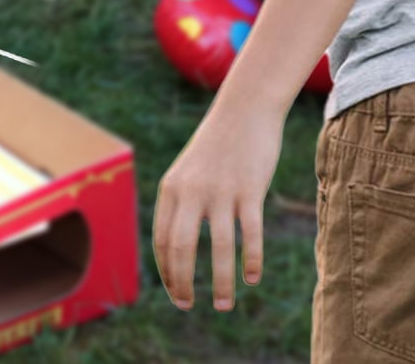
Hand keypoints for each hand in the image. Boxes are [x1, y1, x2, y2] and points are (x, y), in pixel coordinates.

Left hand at [152, 101, 283, 310]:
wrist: (243, 108)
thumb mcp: (189, 171)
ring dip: (220, 282)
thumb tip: (177, 247)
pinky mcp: (250, 189)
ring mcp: (222, 190)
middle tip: (189, 306)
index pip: (162, 240)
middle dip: (183, 283)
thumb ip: (182, 203)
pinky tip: (252, 278)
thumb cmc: (216, 144)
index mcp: (172, 187)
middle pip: (182, 248)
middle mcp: (192, 190)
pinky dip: (251, 260)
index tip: (176, 294)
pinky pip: (250, 234)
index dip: (167, 272)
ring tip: (223, 306)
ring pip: (219, 248)